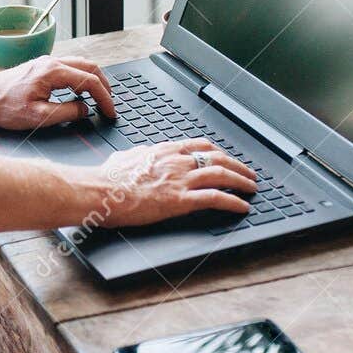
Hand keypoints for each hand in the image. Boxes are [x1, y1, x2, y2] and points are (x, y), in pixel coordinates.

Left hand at [0, 55, 118, 128]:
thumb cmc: (3, 107)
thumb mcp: (38, 117)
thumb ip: (66, 113)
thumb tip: (85, 110)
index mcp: (52, 72)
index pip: (89, 81)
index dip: (104, 98)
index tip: (110, 112)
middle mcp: (51, 62)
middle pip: (90, 67)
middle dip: (104, 86)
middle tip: (109, 104)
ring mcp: (45, 62)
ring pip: (80, 65)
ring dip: (93, 80)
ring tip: (98, 99)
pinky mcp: (40, 67)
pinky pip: (69, 68)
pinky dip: (80, 78)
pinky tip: (78, 93)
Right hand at [91, 138, 255, 227]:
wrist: (100, 191)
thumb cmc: (107, 178)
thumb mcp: (126, 158)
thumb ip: (139, 156)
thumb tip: (138, 156)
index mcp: (164, 150)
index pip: (199, 146)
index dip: (218, 151)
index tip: (225, 157)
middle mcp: (177, 161)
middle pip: (217, 158)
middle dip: (238, 165)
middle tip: (248, 173)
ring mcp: (180, 180)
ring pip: (222, 175)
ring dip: (242, 181)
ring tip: (252, 188)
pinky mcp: (180, 200)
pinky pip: (215, 198)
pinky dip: (233, 201)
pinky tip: (243, 206)